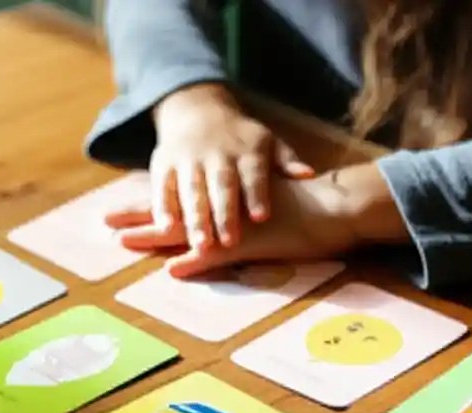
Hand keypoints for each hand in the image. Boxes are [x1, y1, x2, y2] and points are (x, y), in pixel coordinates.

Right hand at [107, 83, 314, 250]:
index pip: (253, 173)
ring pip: (192, 190)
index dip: (257, 194)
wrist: (196, 109)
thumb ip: (286, 160)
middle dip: (224, 213)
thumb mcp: (266, 141)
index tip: (261, 217)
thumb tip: (308, 175)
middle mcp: (216, 154)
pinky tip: (165, 229)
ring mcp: (188, 159)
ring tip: (200, 244)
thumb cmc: (239, 136)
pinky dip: (163, 207)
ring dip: (195, 218)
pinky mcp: (164, 165)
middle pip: (221, 185)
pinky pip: (163, 187)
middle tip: (229, 241)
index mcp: (246, 150)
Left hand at [113, 175, 361, 276]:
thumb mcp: (263, 205)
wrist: (334, 207)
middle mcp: (223, 209)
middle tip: (106, 220)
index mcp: (223, 199)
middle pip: (174, 211)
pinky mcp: (251, 244)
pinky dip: (196, 263)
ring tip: (125, 241)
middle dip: (139, 216)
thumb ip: (237, 212)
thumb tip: (214, 227)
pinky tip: (174, 269)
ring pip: (187, 231)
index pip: (179, 199)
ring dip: (155, 236)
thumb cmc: (303, 208)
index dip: (149, 204)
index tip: (120, 210)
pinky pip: (218, 256)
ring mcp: (233, 227)